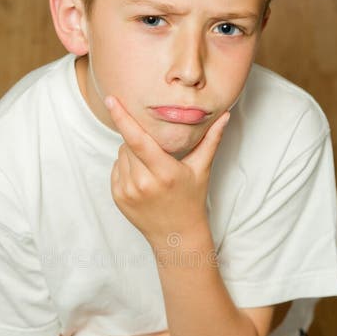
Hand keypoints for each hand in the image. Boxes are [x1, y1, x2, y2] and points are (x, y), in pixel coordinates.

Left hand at [104, 95, 229, 245]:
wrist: (176, 235)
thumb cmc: (191, 199)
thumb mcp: (202, 169)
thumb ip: (211, 140)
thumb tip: (224, 115)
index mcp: (164, 173)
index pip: (138, 140)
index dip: (123, 118)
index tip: (112, 100)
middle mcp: (143, 183)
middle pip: (129, 144)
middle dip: (139, 141)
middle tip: (157, 154)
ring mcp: (128, 192)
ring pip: (120, 154)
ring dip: (132, 154)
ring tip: (151, 170)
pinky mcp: (117, 197)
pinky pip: (116, 168)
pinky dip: (126, 168)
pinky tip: (143, 180)